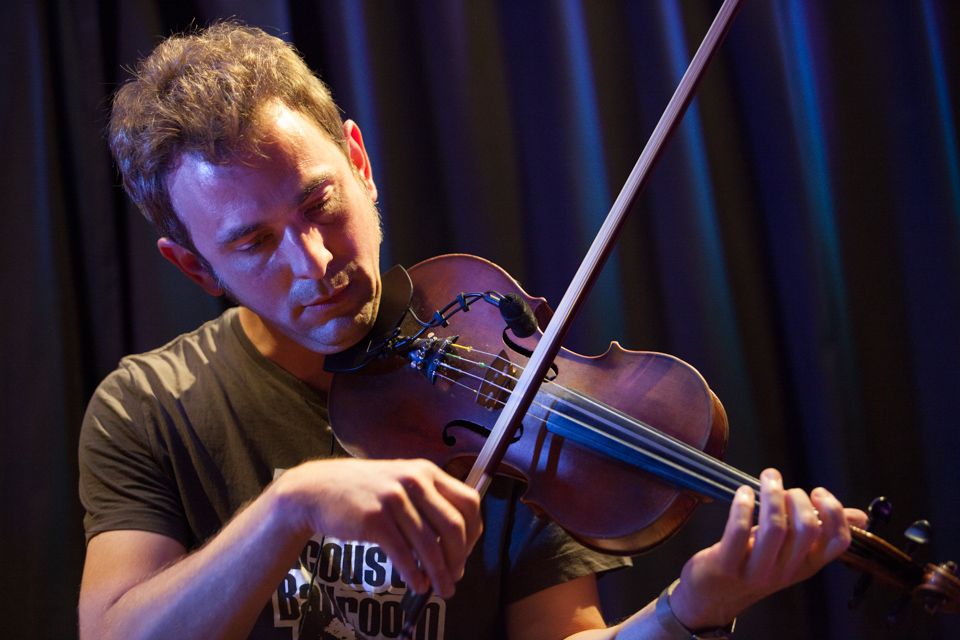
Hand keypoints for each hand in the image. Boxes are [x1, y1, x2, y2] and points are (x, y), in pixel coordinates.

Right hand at [275, 458, 481, 598]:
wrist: (317, 489)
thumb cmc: (362, 490)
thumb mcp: (400, 480)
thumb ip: (427, 501)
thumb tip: (455, 540)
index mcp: (426, 471)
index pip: (468, 501)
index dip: (473, 532)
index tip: (467, 551)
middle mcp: (413, 481)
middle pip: (454, 525)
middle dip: (460, 557)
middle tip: (456, 576)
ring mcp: (393, 499)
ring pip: (429, 544)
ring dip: (439, 573)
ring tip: (440, 588)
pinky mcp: (374, 519)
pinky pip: (403, 554)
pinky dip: (414, 574)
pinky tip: (417, 584)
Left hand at [668, 468, 867, 628]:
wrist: (713, 595)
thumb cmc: (754, 560)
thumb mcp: (789, 549)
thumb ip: (819, 531)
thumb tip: (860, 516)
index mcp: (807, 565)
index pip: (838, 542)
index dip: (834, 512)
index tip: (818, 493)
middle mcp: (787, 571)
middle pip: (807, 530)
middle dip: (798, 498)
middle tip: (784, 487)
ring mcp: (757, 570)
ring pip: (775, 527)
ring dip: (772, 494)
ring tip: (768, 477)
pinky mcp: (727, 565)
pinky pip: (739, 532)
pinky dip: (743, 506)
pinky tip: (743, 491)